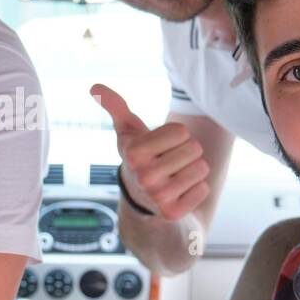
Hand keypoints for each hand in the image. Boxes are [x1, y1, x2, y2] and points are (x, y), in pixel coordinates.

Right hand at [91, 83, 210, 220]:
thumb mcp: (127, 131)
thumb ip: (115, 106)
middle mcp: (144, 177)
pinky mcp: (172, 213)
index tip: (160, 147)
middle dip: (186, 152)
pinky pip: (204, 188)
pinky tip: (179, 191)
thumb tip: (95, 87)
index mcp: (133, 153)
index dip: (175, 136)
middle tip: (169, 161)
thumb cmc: (139, 155)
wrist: (141, 195)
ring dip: (192, 169)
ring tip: (175, 175)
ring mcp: (158, 197)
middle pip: (194, 148)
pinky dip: (196, 188)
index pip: (181, 131)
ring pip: (202, 168)